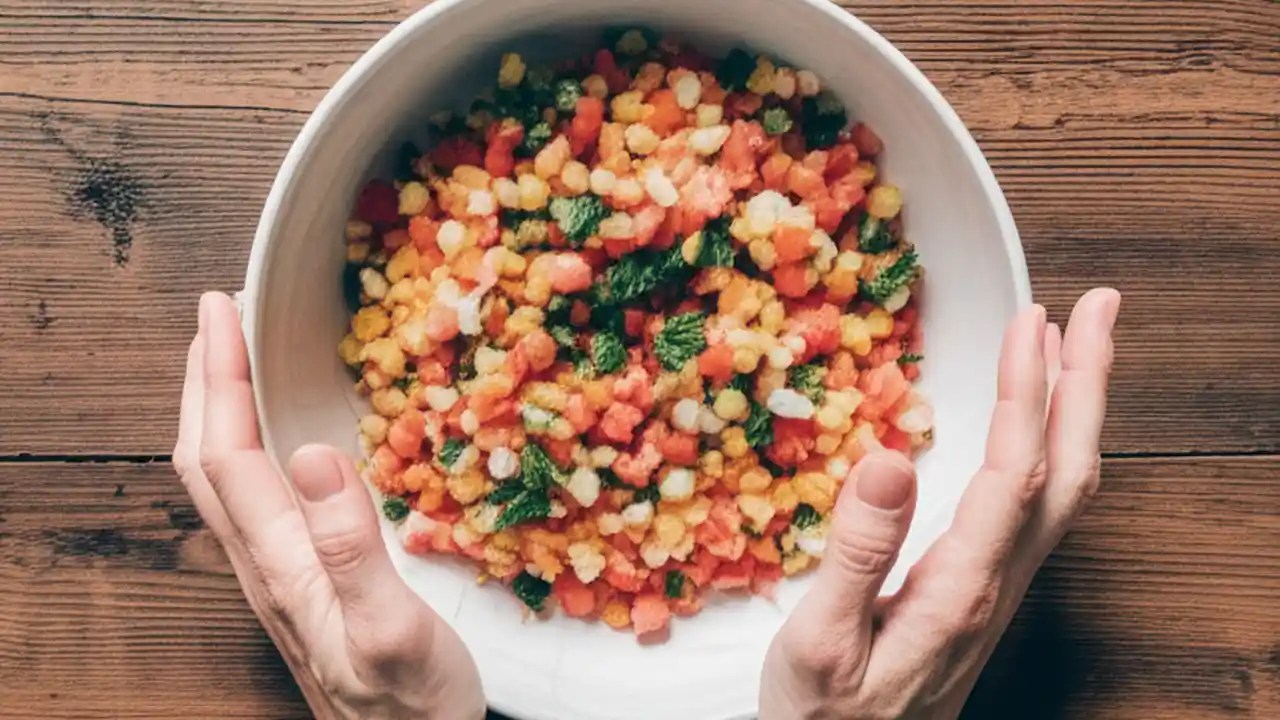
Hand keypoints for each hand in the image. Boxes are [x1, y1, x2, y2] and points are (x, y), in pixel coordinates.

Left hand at [173, 292, 484, 719]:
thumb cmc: (410, 705)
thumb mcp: (391, 630)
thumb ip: (352, 549)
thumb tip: (316, 454)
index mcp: (282, 565)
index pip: (228, 455)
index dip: (221, 378)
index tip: (223, 310)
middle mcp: (265, 566)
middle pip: (206, 462)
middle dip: (205, 382)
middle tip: (218, 317)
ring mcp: (278, 579)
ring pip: (223, 482)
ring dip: (220, 412)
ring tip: (234, 363)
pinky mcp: (300, 587)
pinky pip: (253, 500)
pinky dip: (249, 447)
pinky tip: (279, 441)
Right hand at [760, 288, 1120, 718]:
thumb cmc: (824, 719)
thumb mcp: (820, 644)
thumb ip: (857, 556)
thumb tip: (889, 457)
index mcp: (961, 587)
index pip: (1015, 473)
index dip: (1029, 391)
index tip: (1033, 321)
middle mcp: (995, 584)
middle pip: (1068, 472)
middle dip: (1088, 383)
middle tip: (1099, 308)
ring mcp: (996, 589)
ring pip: (1064, 489)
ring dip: (1077, 409)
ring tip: (1074, 347)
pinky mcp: (983, 594)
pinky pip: (1040, 506)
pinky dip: (1049, 445)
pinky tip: (1032, 427)